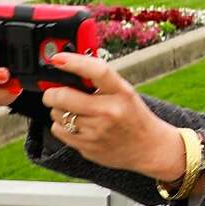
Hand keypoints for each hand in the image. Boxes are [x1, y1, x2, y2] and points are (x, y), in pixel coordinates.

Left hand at [0, 7, 185, 181]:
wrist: (154, 150)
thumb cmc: (135, 115)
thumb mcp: (123, 91)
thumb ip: (97, 79)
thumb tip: (65, 60)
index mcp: (120, 90)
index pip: (94, 70)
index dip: (71, 61)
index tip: (53, 55)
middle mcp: (109, 111)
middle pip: (63, 96)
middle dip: (52, 92)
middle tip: (51, 87)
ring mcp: (98, 133)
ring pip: (58, 115)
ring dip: (57, 110)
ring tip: (70, 108)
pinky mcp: (88, 148)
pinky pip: (62, 132)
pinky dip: (63, 127)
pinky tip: (78, 127)